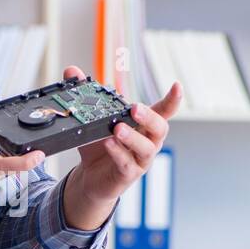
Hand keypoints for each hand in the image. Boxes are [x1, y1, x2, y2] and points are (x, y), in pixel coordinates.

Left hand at [60, 65, 181, 230]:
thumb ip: (85, 95)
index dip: (173, 100)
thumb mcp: (91, 119)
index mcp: (143, 125)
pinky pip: (127, 164)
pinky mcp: (127, 174)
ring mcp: (139, 159)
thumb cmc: (99, 146)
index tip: (177, 86)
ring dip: (133, 137)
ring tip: (118, 129)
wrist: (91, 177)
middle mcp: (147, 141)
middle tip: (134, 109)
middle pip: (160, 128)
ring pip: (146, 148)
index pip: (163, 111)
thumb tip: (72, 71)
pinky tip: (108, 144)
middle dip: (149, 117)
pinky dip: (118, 153)